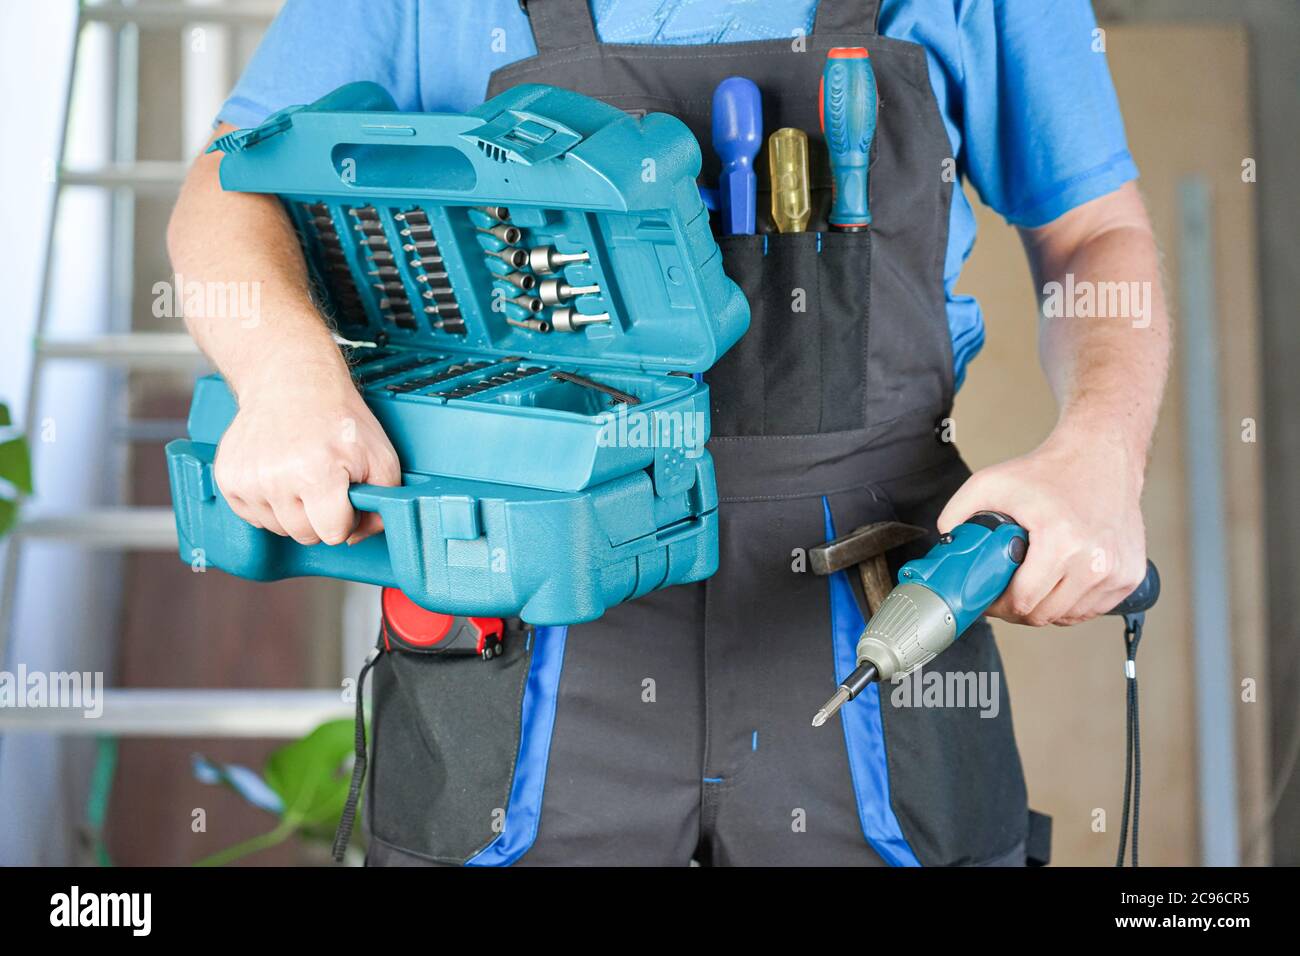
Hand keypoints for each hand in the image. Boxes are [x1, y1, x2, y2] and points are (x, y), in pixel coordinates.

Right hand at [213, 362, 400, 545]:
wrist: (291, 381)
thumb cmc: (337, 418)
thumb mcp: (380, 455)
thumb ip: (383, 502)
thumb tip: (359, 535)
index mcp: (316, 472)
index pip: (333, 533)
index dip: (345, 518)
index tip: (345, 494)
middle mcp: (276, 479)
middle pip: (305, 534)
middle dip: (320, 515)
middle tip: (324, 482)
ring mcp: (247, 480)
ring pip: (278, 528)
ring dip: (293, 511)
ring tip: (301, 474)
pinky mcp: (227, 478)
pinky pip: (252, 517)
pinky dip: (269, 503)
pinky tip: (280, 476)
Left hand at [936, 425, 1147, 625]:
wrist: (1100, 456)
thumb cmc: (1050, 471)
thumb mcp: (991, 482)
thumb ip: (958, 512)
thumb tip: (946, 542)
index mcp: (1061, 540)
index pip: (1023, 601)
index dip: (998, 605)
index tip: (988, 597)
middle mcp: (1094, 560)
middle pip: (1044, 615)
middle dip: (1018, 609)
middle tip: (1006, 592)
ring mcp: (1116, 570)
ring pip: (1069, 617)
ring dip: (1046, 607)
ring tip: (1033, 583)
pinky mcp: (1130, 576)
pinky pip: (1093, 609)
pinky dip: (1073, 603)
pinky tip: (1060, 581)